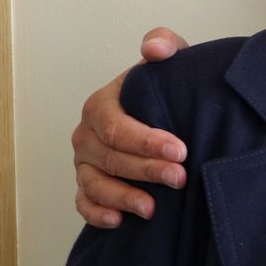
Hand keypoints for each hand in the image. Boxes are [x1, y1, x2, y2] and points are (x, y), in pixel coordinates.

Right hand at [71, 28, 191, 227]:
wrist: (168, 110)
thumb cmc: (168, 87)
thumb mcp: (173, 60)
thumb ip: (165, 45)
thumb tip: (154, 48)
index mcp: (101, 105)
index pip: (117, 126)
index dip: (147, 141)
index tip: (181, 151)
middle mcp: (87, 135)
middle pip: (110, 157)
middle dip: (145, 170)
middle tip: (180, 178)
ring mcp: (84, 162)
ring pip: (94, 184)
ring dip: (122, 197)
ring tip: (153, 209)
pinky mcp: (88, 185)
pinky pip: (84, 203)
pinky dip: (97, 213)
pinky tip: (120, 221)